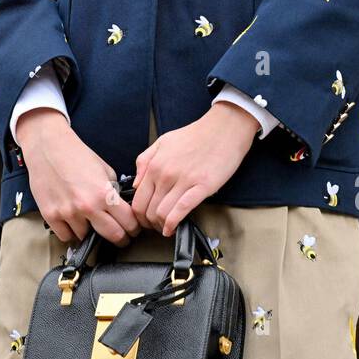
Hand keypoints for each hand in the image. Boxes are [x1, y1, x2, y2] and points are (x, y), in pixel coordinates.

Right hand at [16, 108, 140, 244]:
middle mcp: (87, 206)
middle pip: (113, 236)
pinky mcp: (50, 215)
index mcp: (104, 193)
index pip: (129, 222)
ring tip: (87, 219)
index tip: (133, 230)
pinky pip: (66, 236)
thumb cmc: (76, 155)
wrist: (48, 146)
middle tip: (120, 236)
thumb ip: (113, 191)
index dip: (134, 228)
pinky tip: (72, 220)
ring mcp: (67, 213)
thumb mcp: (105, 169)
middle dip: (120, 237)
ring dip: (89, 231)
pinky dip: (70, 231)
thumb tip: (120, 209)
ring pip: (86, 237)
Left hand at [131, 102, 260, 235]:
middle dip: (148, 223)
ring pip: (162, 213)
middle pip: (147, 209)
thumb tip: (136, 184)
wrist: (223, 129)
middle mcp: (165, 174)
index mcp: (155, 164)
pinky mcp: (202, 186)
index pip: (137, 199)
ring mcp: (183, 181)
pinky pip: (182, 210)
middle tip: (154, 227)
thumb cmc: (195, 136)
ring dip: (160, 226)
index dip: (138, 215)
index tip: (144, 219)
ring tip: (164, 228)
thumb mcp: (162, 142)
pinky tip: (171, 229)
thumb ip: (145, 161)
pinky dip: (173, 224)